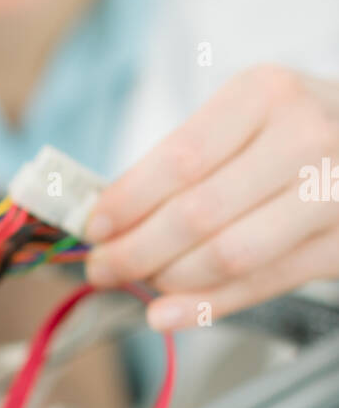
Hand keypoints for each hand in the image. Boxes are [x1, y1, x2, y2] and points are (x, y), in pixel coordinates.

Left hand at [83, 65, 338, 327]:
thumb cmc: (296, 130)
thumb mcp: (248, 115)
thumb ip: (186, 161)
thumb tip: (109, 217)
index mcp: (266, 93)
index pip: (180, 160)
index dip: (127, 201)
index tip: (93, 227)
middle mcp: (304, 139)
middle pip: (197, 213)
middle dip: (135, 250)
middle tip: (102, 267)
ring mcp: (332, 194)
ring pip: (228, 254)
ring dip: (168, 279)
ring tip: (138, 284)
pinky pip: (262, 284)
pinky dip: (206, 306)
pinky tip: (168, 314)